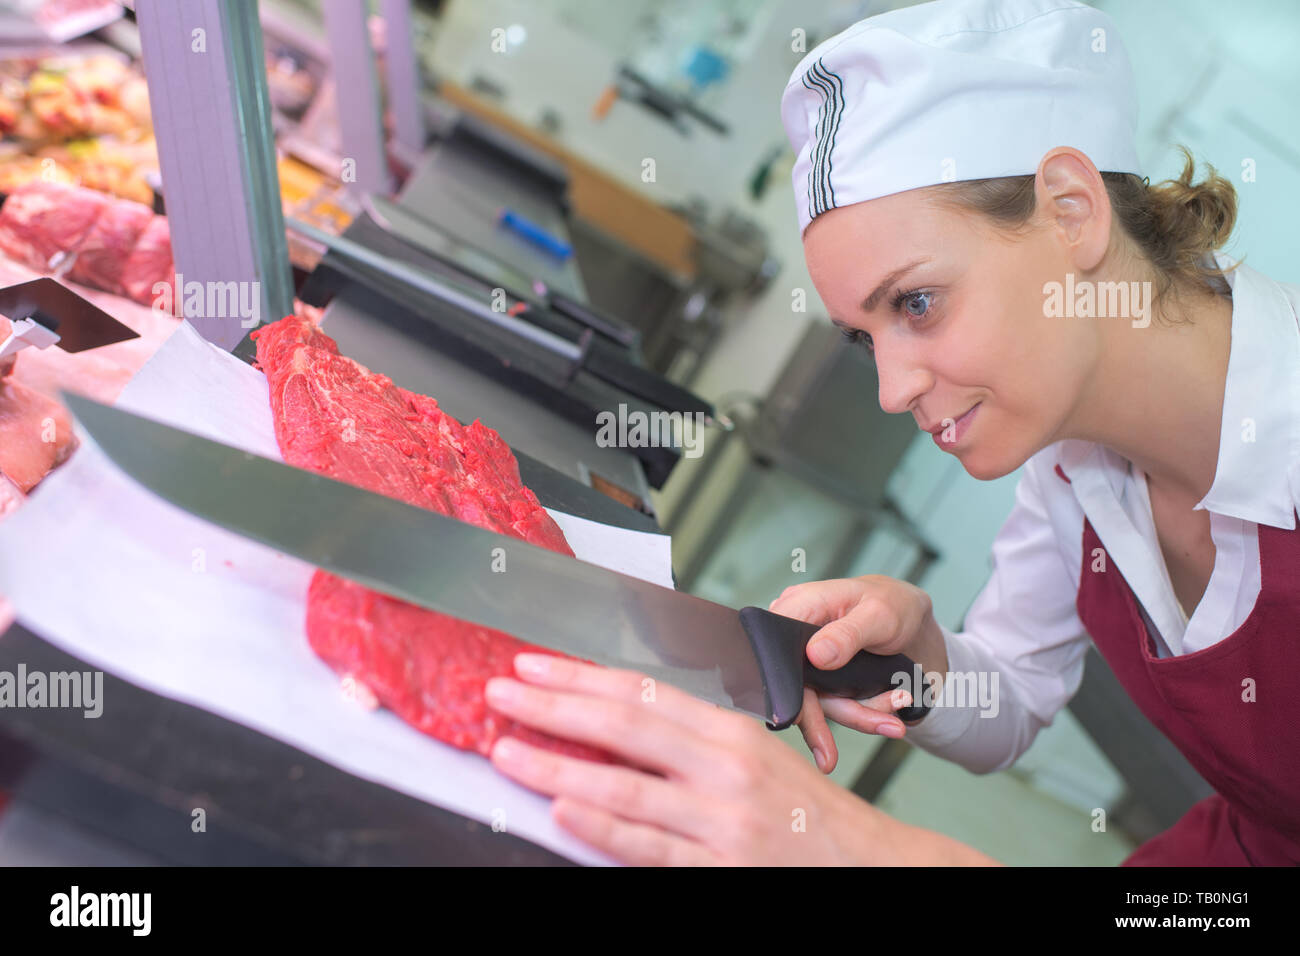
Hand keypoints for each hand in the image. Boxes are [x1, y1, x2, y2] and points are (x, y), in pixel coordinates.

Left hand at [484, 653, 897, 864]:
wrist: (870, 868)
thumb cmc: (806, 814)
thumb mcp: (754, 758)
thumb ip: (690, 741)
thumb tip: (613, 721)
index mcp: (732, 732)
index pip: (644, 692)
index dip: (581, 675)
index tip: (532, 664)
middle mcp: (726, 769)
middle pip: (626, 726)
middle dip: (555, 706)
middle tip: (501, 693)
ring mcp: (722, 822)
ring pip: (626, 786)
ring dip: (558, 768)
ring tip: (508, 754)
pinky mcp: (722, 869)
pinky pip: (649, 848)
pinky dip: (603, 829)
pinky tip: (564, 813)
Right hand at [767, 575, 948, 772]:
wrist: (913, 620)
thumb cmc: (894, 604)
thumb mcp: (879, 614)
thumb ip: (848, 634)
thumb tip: (815, 655)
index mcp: (799, 607)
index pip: (774, 651)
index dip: (783, 687)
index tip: (798, 718)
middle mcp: (797, 636)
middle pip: (795, 685)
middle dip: (822, 721)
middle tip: (829, 757)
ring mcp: (809, 661)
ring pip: (821, 702)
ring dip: (861, 714)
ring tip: (896, 711)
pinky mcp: (824, 679)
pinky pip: (838, 705)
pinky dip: (867, 712)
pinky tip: (893, 709)